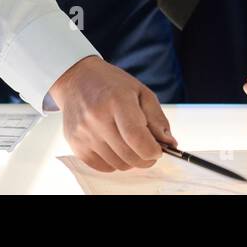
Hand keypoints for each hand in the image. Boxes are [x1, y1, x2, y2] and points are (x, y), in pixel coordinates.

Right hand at [49, 55, 176, 171]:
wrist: (77, 79)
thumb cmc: (112, 84)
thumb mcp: (141, 92)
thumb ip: (157, 118)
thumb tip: (170, 143)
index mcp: (117, 100)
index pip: (137, 137)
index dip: (152, 150)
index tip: (159, 150)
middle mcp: (97, 118)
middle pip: (129, 155)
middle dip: (146, 158)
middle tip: (149, 148)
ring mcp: (84, 134)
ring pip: (118, 165)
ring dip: (131, 160)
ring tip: (131, 143)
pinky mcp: (75, 145)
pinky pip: (103, 167)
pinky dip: (115, 162)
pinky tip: (116, 147)